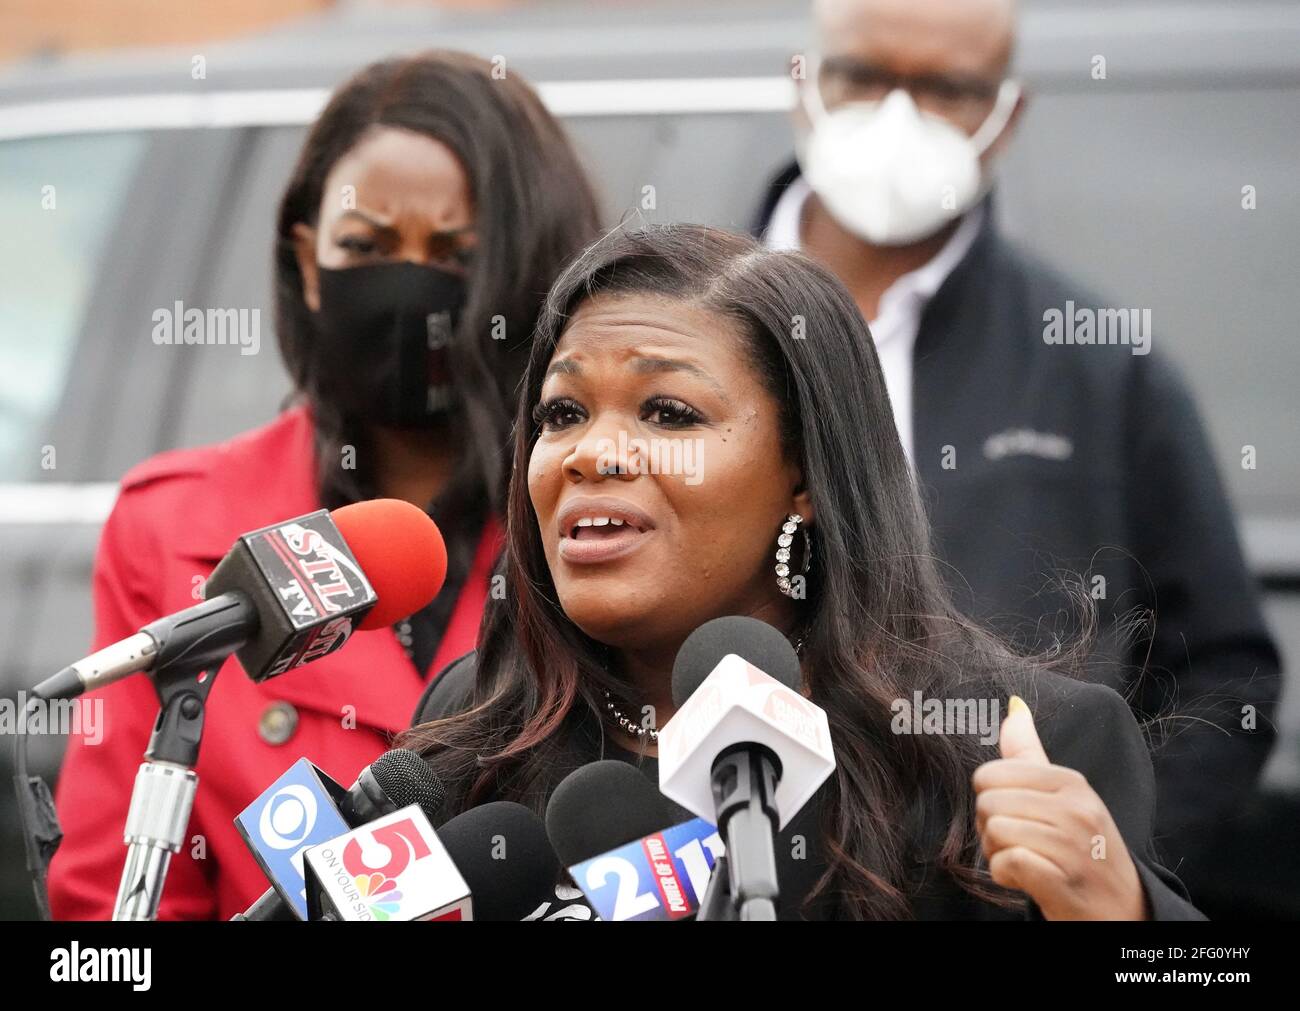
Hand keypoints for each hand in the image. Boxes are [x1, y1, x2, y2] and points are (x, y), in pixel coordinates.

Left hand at [971, 696, 1147, 919]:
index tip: (1018, 818)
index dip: (991, 801)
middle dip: (991, 830)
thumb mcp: (1064, 796)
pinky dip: (1006, 875)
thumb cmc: (1084, 850)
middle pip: (986, 804)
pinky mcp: (1063, 880)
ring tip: (1028, 862)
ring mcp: (1072, 845)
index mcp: (1071, 782)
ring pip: (994, 832)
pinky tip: (1028, 880)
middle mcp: (1075, 808)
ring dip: (998, 854)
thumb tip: (1014, 705)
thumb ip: (1030, 754)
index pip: (989, 775)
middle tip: (1023, 845)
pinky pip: (1005, 863)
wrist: (1123, 912)